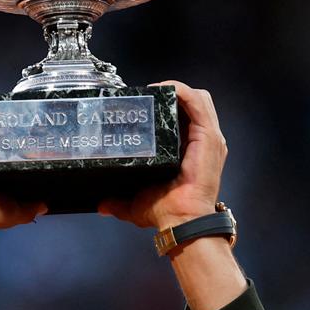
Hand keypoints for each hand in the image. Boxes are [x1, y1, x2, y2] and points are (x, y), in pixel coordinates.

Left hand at [97, 80, 225, 228]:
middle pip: (193, 103)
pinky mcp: (208, 136)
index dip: (166, 107)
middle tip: (148, 97)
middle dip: (172, 94)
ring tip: (155, 90)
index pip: (184, 117)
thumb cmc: (167, 212)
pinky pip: (198, 102)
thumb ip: (118, 202)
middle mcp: (203, 142)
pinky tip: (165, 90)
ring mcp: (209, 138)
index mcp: (191, 151)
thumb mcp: (137, 203)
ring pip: (198, 99)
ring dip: (177, 89)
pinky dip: (182, 91)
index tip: (144, 105)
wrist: (181, 220)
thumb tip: (101, 205)